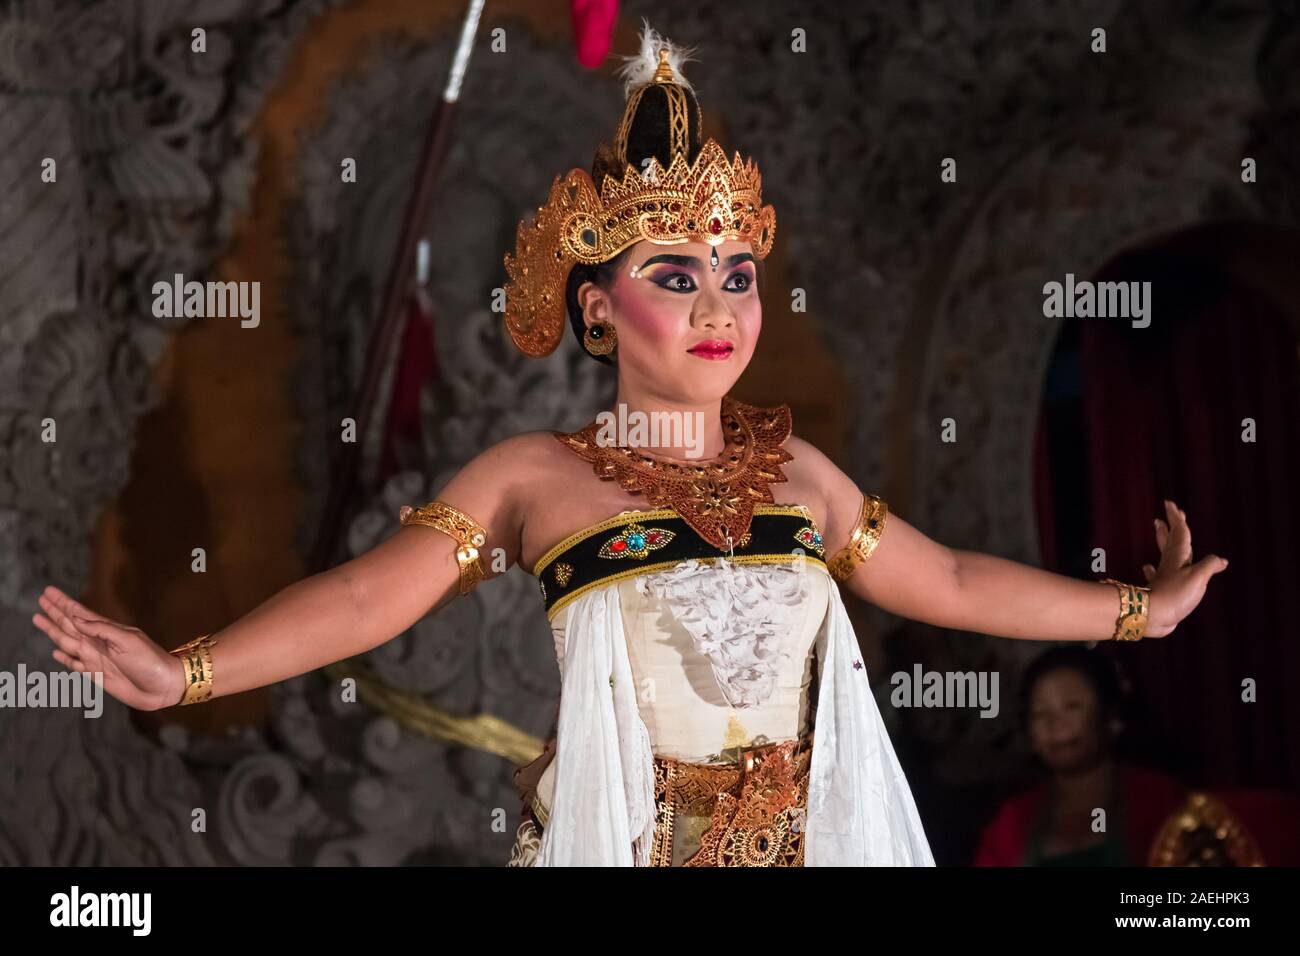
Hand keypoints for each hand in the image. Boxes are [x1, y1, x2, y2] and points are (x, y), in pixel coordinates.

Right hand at [32, 585, 185, 710]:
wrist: (162, 687)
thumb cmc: (150, 661)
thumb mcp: (128, 641)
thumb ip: (101, 630)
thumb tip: (76, 618)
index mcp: (107, 631)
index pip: (79, 613)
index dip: (63, 603)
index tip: (48, 591)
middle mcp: (99, 643)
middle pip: (70, 624)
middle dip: (55, 612)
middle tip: (41, 599)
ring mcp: (96, 658)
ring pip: (67, 642)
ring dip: (53, 631)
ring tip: (39, 619)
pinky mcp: (96, 675)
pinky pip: (74, 665)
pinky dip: (64, 658)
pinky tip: (56, 652)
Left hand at [1140, 500, 1227, 637]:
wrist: (1153, 615)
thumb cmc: (1175, 594)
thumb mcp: (1198, 577)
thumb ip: (1210, 565)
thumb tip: (1222, 560)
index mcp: (1179, 557)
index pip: (1179, 533)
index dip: (1176, 519)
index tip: (1170, 504)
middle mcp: (1170, 563)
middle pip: (1170, 540)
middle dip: (1169, 526)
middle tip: (1164, 515)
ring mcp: (1164, 576)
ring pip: (1164, 554)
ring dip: (1163, 540)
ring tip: (1159, 529)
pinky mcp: (1161, 589)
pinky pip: (1157, 573)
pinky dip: (1153, 568)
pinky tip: (1147, 566)